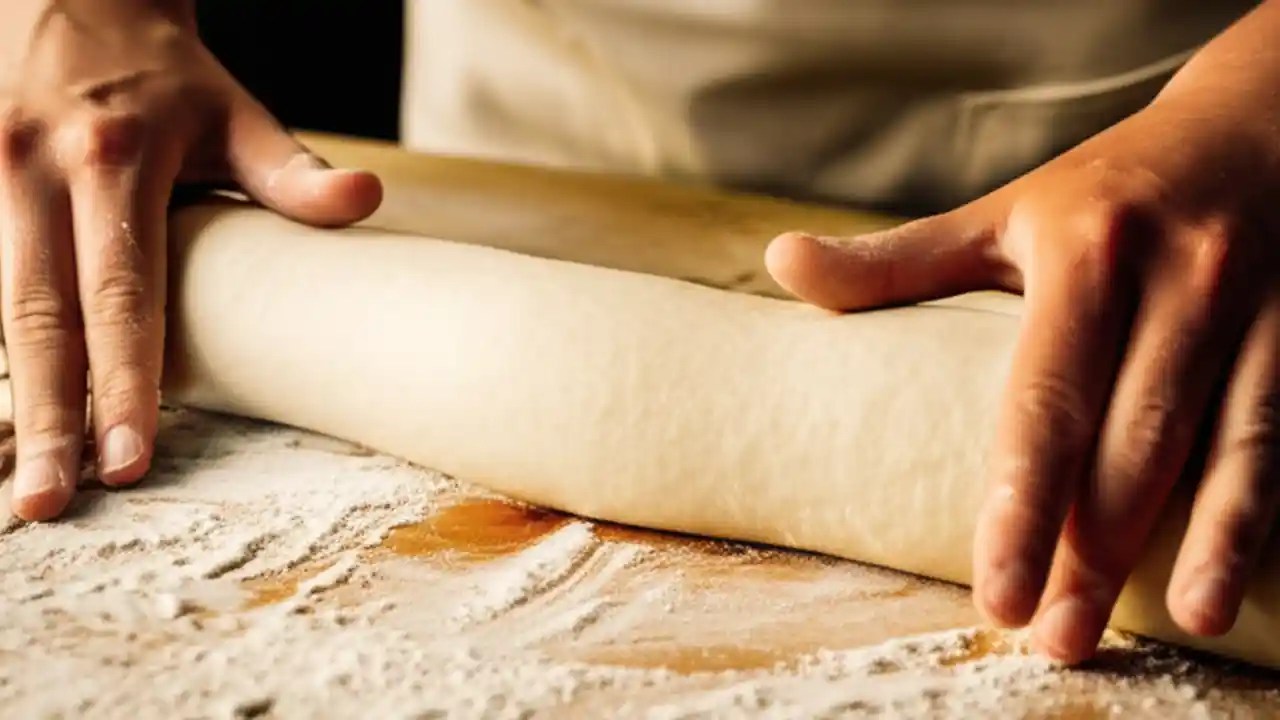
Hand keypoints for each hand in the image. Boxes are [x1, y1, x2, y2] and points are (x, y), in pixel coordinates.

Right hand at [0, 2, 381, 520]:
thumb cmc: (161, 69)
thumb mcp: (230, 108)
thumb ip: (289, 169)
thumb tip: (368, 202)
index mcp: (110, 160)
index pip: (120, 292)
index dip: (124, 381)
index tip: (132, 460)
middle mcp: (33, 172)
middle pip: (37, 320)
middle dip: (45, 420)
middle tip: (52, 505)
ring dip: (11, 399)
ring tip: (22, 482)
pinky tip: (10, 414)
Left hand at [766, 90, 1279, 661]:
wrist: (1255, 123)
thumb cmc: (1104, 189)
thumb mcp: (1003, 212)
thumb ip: (900, 258)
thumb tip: (782, 264)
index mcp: (1086, 255)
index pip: (1046, 400)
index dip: (1020, 503)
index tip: (995, 592)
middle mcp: (1179, 282)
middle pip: (1133, 444)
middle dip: (1093, 551)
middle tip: (1054, 638)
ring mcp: (1257, 311)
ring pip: (1224, 450)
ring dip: (1189, 551)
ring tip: (1154, 630)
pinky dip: (1259, 515)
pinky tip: (1230, 589)